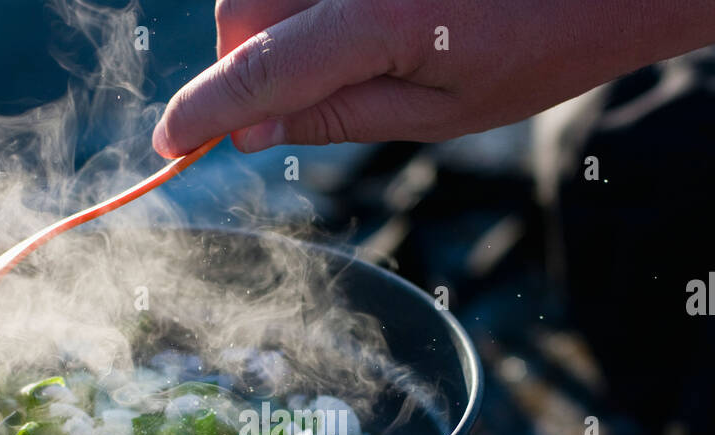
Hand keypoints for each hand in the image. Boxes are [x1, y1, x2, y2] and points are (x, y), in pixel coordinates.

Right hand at [152, 0, 714, 157]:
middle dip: (246, 61)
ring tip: (340, 48)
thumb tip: (247, 133)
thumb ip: (336, 116)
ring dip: (271, 22)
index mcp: (382, 18)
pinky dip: (302, 3)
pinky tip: (354, 18)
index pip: (259, 67)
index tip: (169, 142)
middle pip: (242, 7)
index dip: (204, 109)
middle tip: (281, 106)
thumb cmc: (545, 45)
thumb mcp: (442, 112)